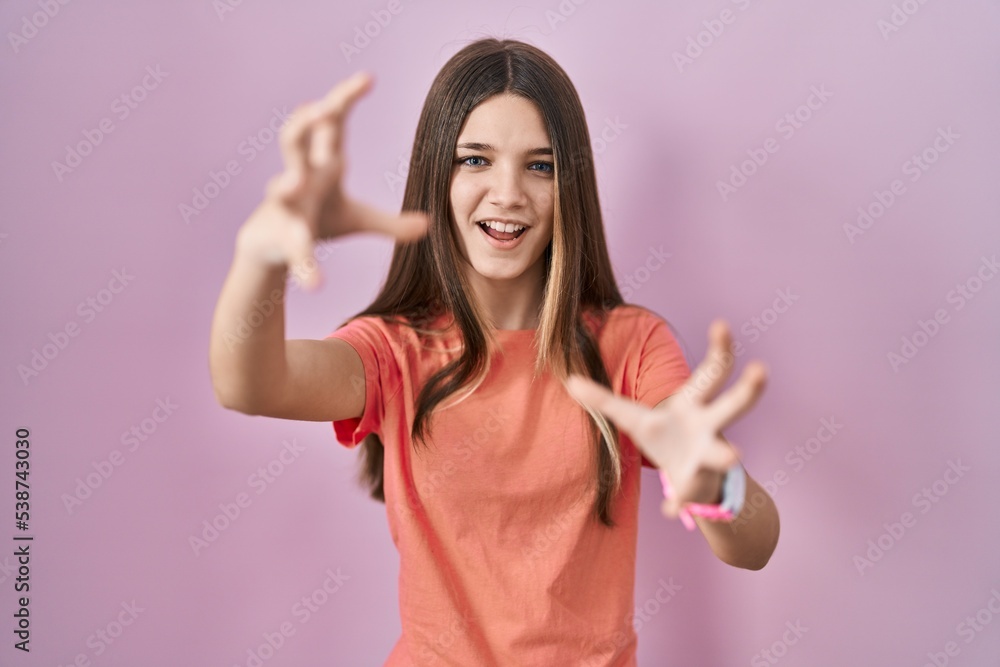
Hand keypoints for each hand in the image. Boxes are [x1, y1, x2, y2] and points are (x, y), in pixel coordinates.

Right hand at [238, 71, 430, 289]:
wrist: (274, 248)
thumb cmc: (316, 220)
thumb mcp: (358, 219)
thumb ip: (391, 222)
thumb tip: (428, 225)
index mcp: (322, 164)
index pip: (332, 123)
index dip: (344, 99)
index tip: (367, 78)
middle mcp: (300, 176)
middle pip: (297, 139)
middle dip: (306, 124)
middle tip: (321, 108)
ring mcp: (285, 205)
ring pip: (280, 185)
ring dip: (286, 182)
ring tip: (292, 184)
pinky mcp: (281, 237)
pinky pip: (293, 250)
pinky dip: (306, 267)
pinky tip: (316, 284)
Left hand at [565, 319, 766, 520]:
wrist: (689, 480)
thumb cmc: (664, 436)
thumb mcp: (631, 417)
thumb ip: (602, 400)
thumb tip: (567, 380)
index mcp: (695, 402)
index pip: (714, 370)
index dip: (721, 347)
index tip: (723, 323)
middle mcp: (711, 426)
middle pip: (735, 404)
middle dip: (750, 388)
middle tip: (761, 370)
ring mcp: (709, 456)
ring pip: (724, 453)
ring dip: (726, 454)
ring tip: (734, 456)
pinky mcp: (697, 486)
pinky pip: (688, 495)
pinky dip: (678, 502)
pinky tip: (669, 510)